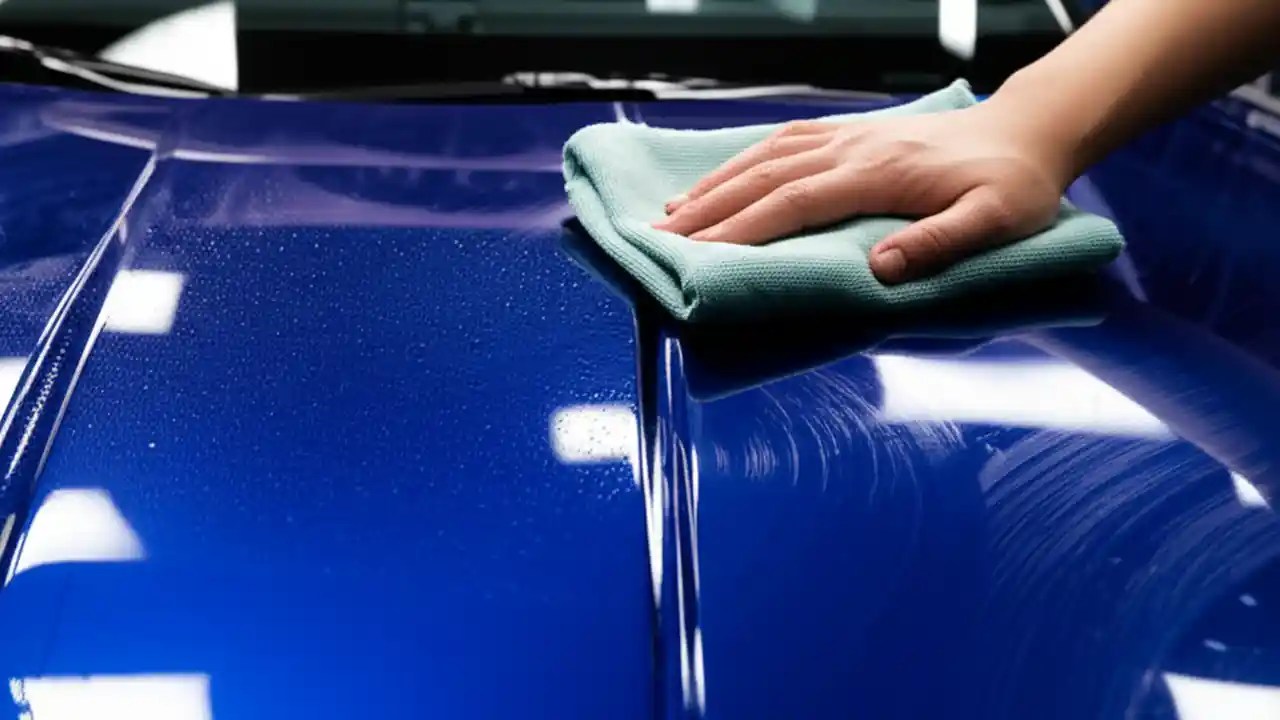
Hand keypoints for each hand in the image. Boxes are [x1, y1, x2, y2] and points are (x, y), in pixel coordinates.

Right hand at [652, 102, 1073, 283]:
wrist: (1027, 130)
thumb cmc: (1014, 184)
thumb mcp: (996, 221)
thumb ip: (939, 245)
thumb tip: (878, 269)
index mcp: (880, 173)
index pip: (796, 200)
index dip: (744, 226)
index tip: (700, 249)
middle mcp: (853, 147)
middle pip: (766, 175)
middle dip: (710, 206)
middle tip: (661, 234)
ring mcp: (849, 136)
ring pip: (767, 154)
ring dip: (717, 182)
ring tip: (674, 209)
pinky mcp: (851, 133)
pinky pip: (784, 141)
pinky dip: (744, 160)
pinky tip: (722, 178)